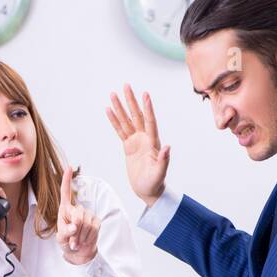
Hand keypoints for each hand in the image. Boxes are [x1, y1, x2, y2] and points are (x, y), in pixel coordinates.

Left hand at [55, 165, 98, 264]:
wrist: (79, 252)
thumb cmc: (67, 241)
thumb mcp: (61, 238)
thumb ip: (65, 232)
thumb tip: (75, 227)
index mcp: (65, 209)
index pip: (66, 192)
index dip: (67, 180)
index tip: (69, 167)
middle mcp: (77, 209)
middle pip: (78, 214)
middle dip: (75, 229)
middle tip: (72, 241)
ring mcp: (88, 214)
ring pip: (86, 223)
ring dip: (81, 236)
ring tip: (77, 242)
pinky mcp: (96, 221)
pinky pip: (94, 228)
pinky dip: (88, 237)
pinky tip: (84, 241)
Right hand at [106, 83, 170, 204]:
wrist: (148, 190)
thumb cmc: (155, 183)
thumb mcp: (159, 173)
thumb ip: (164, 160)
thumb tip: (168, 147)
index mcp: (153, 143)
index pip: (150, 122)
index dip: (147, 108)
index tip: (145, 94)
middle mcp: (145, 138)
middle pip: (136, 116)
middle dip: (131, 101)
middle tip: (126, 86)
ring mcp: (136, 141)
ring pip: (127, 121)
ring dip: (120, 107)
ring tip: (113, 94)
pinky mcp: (128, 146)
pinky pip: (120, 131)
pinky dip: (114, 121)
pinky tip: (109, 110)